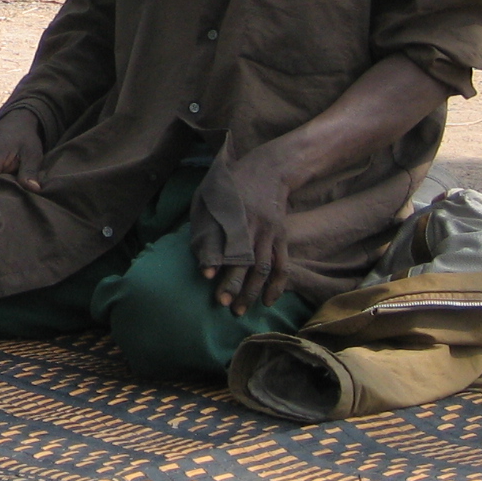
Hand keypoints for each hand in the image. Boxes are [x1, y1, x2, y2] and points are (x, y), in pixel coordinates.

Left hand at [199, 147, 293, 314]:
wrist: (269, 169)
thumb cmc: (230, 185)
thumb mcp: (209, 194)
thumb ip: (203, 222)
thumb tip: (199, 256)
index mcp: (231, 211)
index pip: (221, 238)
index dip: (213, 257)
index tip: (206, 275)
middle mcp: (251, 224)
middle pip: (243, 257)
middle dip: (233, 282)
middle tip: (222, 304)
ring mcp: (269, 232)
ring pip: (262, 266)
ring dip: (252, 290)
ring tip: (239, 311)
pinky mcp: (281, 237)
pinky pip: (282, 265)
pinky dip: (277, 285)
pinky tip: (268, 302)